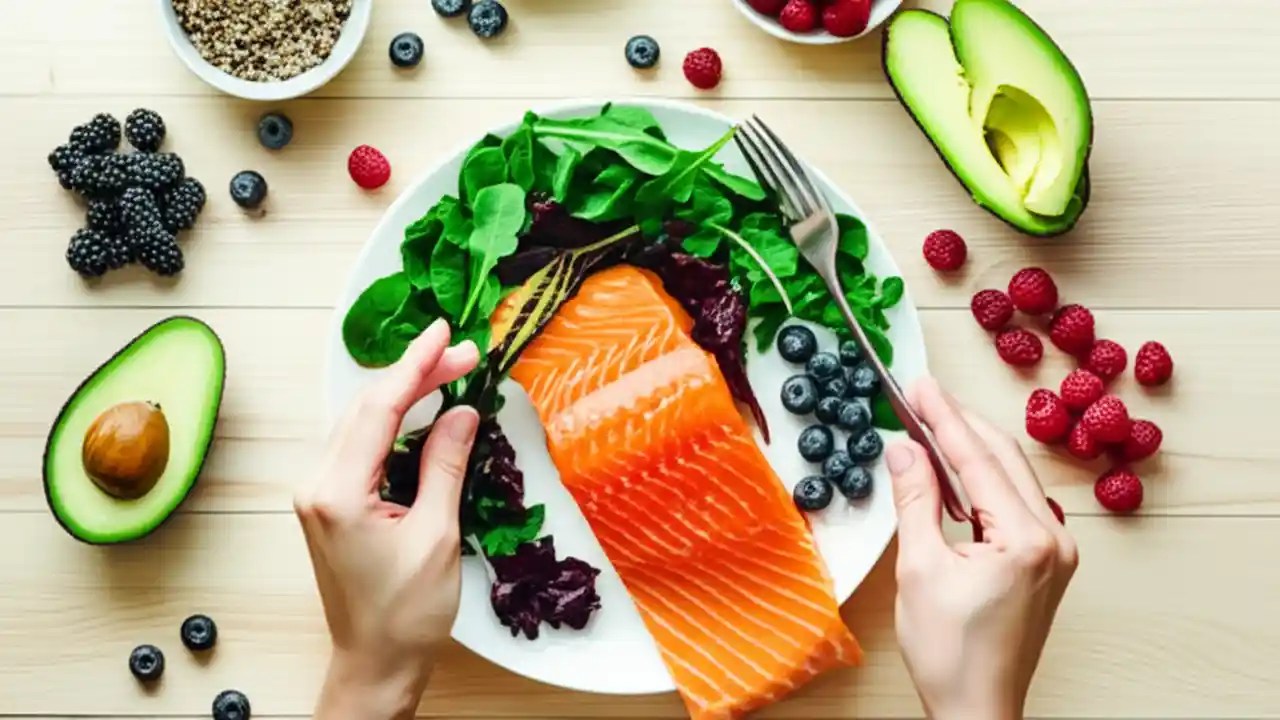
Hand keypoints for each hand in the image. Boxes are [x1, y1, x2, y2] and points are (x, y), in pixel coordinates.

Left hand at [294, 320, 480, 719]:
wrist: (374, 664)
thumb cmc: (405, 615)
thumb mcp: (437, 534)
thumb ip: (445, 464)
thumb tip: (462, 411)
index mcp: (336, 492)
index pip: (379, 409)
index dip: (416, 365)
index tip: (446, 334)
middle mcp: (317, 485)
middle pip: (366, 407)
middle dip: (415, 374)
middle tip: (463, 351)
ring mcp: (318, 493)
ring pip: (361, 422)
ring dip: (404, 393)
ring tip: (450, 370)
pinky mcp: (328, 502)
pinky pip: (361, 445)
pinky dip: (392, 421)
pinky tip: (422, 409)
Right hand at [889, 378, 1077, 719]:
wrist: (976, 709)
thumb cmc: (950, 654)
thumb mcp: (920, 568)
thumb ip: (916, 501)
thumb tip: (904, 450)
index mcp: (1025, 540)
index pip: (978, 460)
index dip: (943, 417)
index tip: (919, 386)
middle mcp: (1053, 539)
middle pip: (1002, 458)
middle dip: (959, 424)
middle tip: (920, 396)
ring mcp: (1056, 550)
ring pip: (1011, 477)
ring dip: (971, 449)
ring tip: (930, 425)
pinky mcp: (1047, 561)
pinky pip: (1014, 502)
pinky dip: (983, 480)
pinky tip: (954, 471)